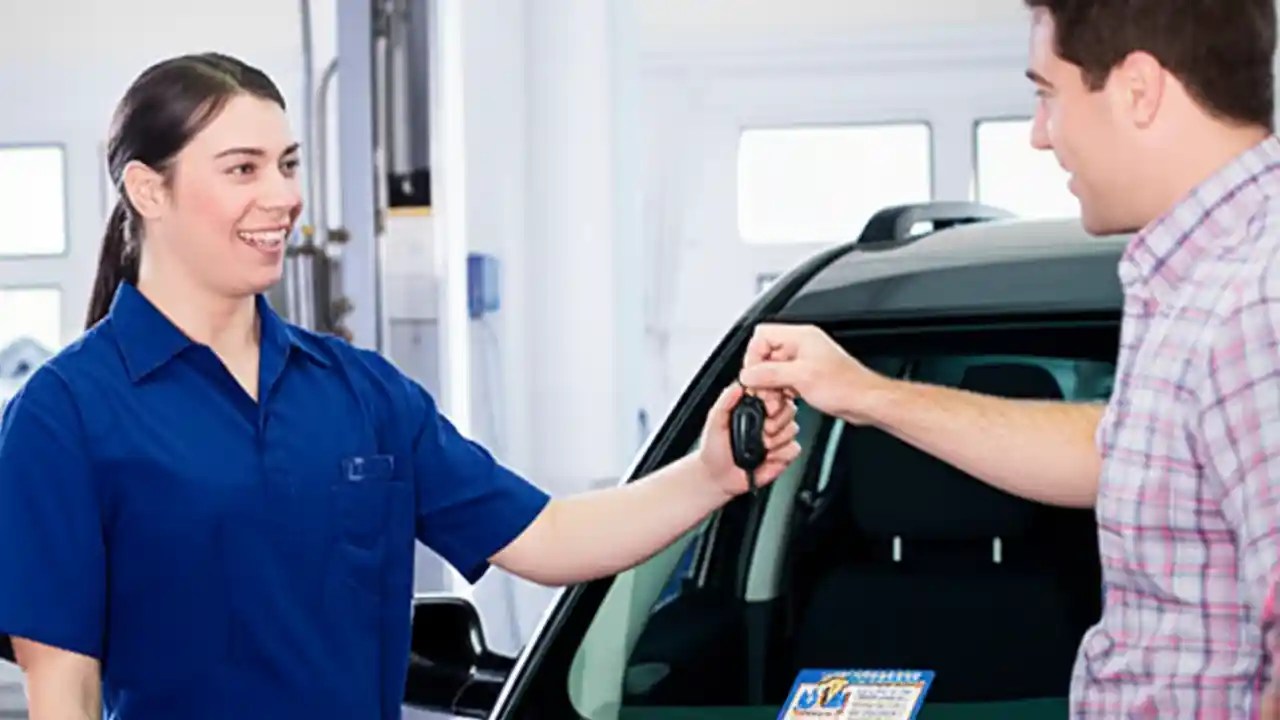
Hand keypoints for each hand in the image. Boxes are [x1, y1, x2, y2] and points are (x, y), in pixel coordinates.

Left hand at [696, 381, 800, 496]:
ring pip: (793, 428)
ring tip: (761, 446)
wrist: (719, 478)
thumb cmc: (714, 450)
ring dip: (777, 439)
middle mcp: (768, 420)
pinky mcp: (783, 455)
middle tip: (763, 430)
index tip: (766, 406)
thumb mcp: (714, 422)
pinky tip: (768, 457)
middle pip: (790, 408)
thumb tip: (739, 385)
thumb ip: (725, 401)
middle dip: (777, 420)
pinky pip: (794, 448)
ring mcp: (777, 437)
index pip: (774, 392)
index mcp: (754, 408)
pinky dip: (781, 454)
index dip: (774, 397)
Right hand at [737, 323, 887, 423]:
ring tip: (776, 401)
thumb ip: (770, 374)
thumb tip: (748, 374)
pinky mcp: (807, 377)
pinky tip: (786, 402)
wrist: (864, 401)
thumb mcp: (801, 377)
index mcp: (800, 336)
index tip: (754, 376)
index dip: (754, 357)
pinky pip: (783, 382)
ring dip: (771, 388)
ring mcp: (804, 362)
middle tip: (765, 393)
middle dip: (762, 377)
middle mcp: (801, 346)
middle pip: (765, 355)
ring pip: (773, 371)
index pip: (762, 336)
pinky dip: (781, 392)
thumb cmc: (845, 386)